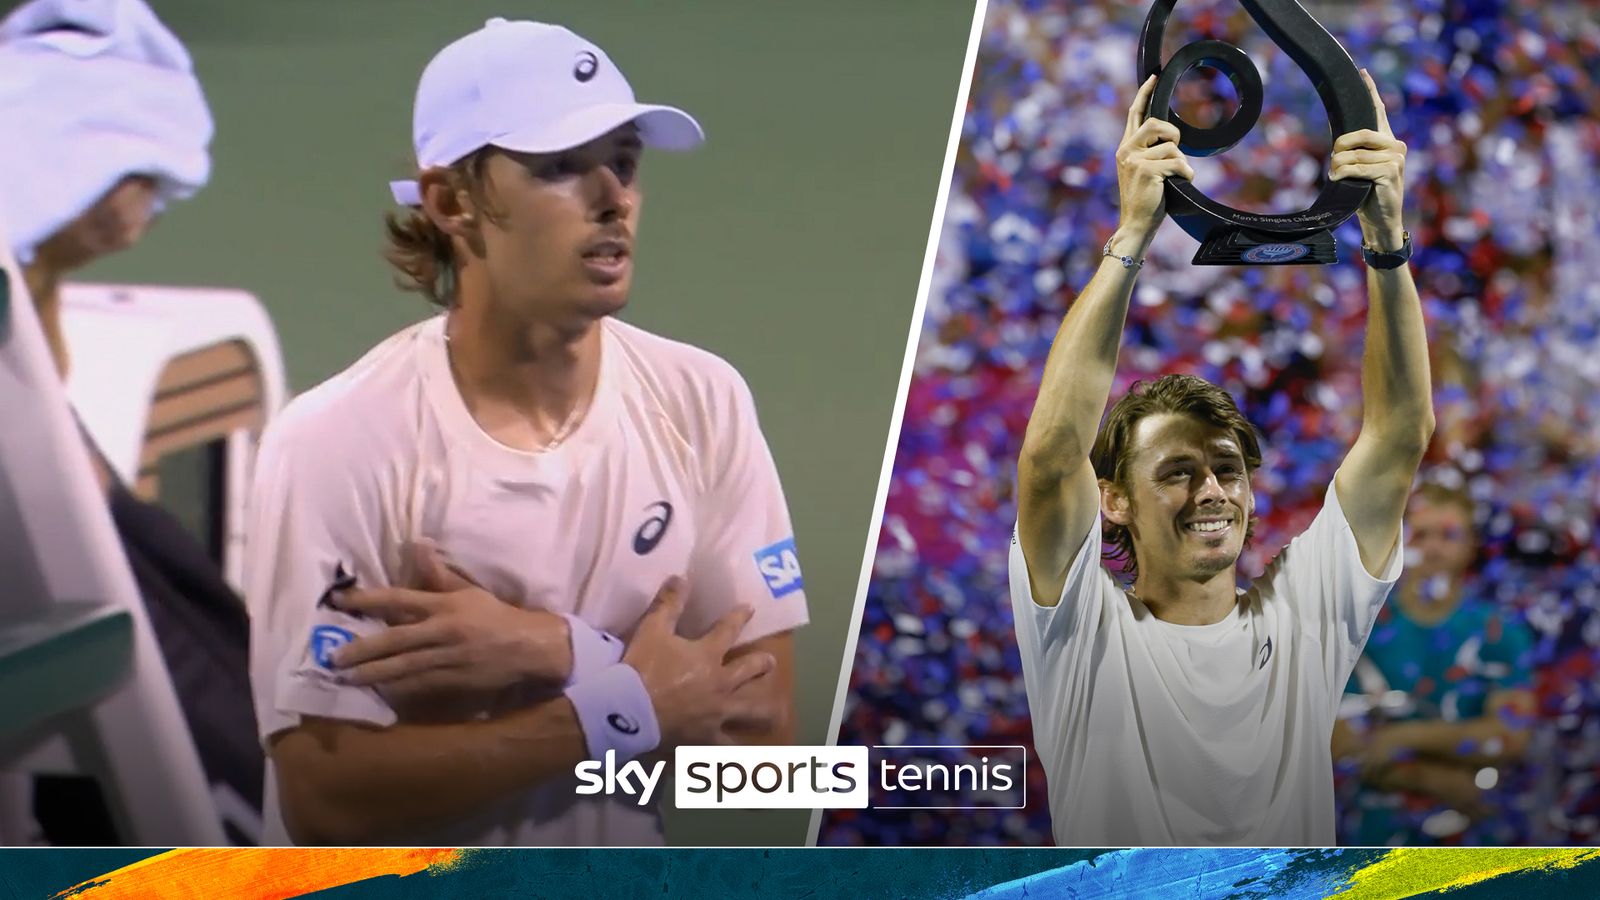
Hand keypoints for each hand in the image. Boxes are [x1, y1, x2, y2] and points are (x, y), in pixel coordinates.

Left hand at [330, 542, 570, 696]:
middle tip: (332, 657)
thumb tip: (418, 545)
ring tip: (345, 679)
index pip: (398, 599)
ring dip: (371, 674)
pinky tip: (377, 691)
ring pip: (401, 668)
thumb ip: (439, 574)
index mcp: (444, 605)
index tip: (340, 601)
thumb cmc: (495, 615)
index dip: (367, 600)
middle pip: (394, 640)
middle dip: (361, 649)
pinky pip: (417, 685)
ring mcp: (446, 659)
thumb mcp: (468, 591)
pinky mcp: (452, 680)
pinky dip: (396, 688)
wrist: (527, 647)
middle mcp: (441, 631)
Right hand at [623, 577, 774, 746]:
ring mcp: (716, 714)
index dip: (739, 617)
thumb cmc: (641, 668)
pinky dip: (733, 755)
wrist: (630, 712)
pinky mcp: (705, 740)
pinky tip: (742, 762)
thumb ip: (668, 604)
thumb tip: (681, 578)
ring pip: (749, 712)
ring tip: (775, 713)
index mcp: (708, 655)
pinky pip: (724, 749)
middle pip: (749, 671)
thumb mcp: (652, 630)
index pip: (729, 630)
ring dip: (763, 710)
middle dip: (762, 664)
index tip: (749, 609)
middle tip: (771, 663)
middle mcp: (720, 684)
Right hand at [1112, 75, 1194, 253]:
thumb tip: (1171, 142)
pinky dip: (1186, 174)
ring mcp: (1134, 160)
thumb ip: (1150, 153)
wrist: (1135, 224)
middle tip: (1174, 152)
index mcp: (1125, 148)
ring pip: (1171, 147)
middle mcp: (1126, 150)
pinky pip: (1178, 163)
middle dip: (1172, 135)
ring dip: (1180, 162)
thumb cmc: (1144, 200)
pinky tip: (1180, 184)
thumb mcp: (1143, 171)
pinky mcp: (1147, 170)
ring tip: (1174, 177)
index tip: (1154, 77)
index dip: (1145, 94)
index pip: (1135, 113)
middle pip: (1156, 123)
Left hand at [1331, 69, 1406, 249]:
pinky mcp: (1391, 172)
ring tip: (1338, 178)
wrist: (1380, 221)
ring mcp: (1396, 158)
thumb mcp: (1357, 168)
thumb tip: (1334, 126)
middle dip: (1339, 148)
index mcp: (1387, 141)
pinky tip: (1344, 181)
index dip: (1370, 91)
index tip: (1362, 73)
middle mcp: (1395, 145)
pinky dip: (1343, 175)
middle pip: (1358, 134)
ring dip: (1338, 168)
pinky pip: (1357, 168)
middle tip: (1333, 162)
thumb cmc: (1366, 194)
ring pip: (1354, 154)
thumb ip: (1351, 148)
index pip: (1378, 111)